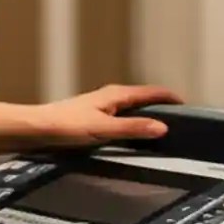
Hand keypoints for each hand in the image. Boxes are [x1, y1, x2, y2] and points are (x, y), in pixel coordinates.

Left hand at [31, 84, 182, 146]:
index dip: (168, 96)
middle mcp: (109, 96)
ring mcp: (100, 106)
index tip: (185, 102)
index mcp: (115, 95)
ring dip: (145, 112)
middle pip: (141, 97)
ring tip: (159, 123)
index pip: (149, 92)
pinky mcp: (92, 116)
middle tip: (178, 114)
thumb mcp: (104, 129)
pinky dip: (132, 121)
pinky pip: (120, 116)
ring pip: (130, 106)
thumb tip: (162, 127)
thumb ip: (133, 128)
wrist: (37, 128)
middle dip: (159, 103)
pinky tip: (130, 132)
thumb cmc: (66, 125)